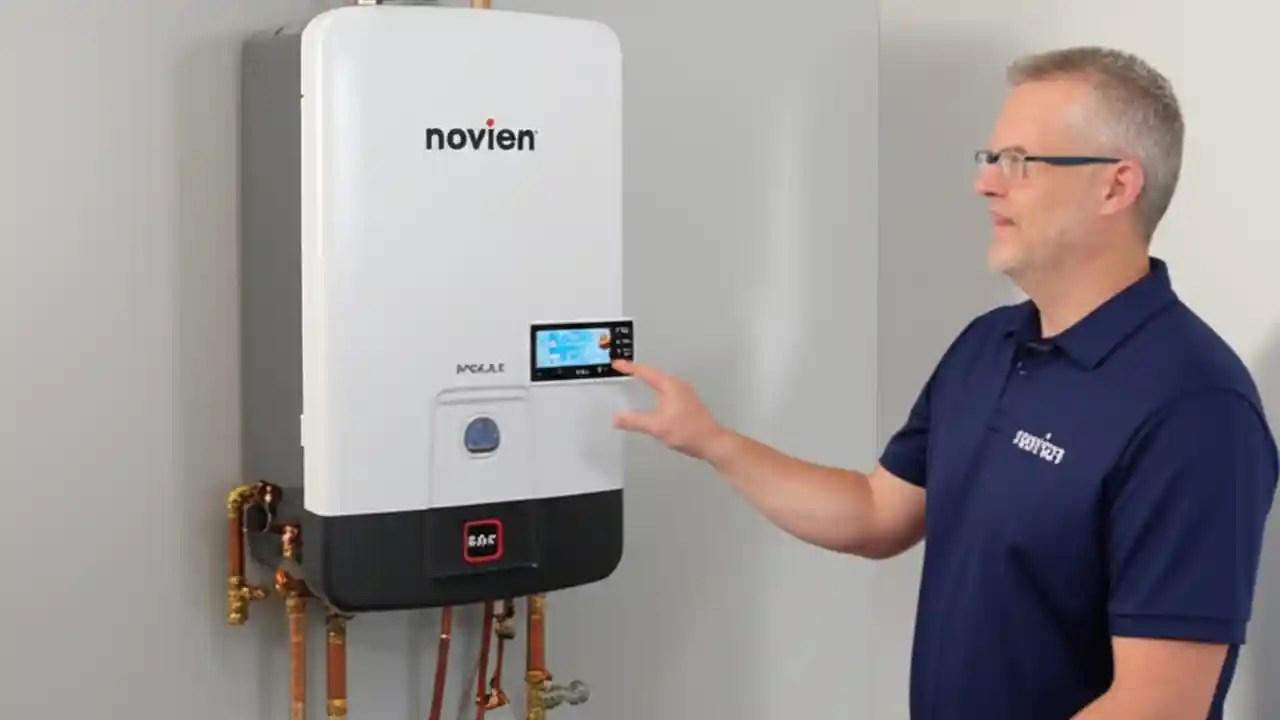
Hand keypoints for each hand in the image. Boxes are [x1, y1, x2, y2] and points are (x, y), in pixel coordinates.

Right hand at [611, 359, 731, 460]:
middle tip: (626, 368)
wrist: (711, 442)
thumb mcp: (656, 426)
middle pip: (653, 374)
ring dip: (648, 380)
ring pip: (661, 382)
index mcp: (670, 385)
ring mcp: (685, 393)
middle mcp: (679, 386)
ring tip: (638, 378)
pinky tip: (655, 398)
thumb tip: (618, 418)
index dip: (629, 367)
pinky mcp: (688, 402)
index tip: (618, 364)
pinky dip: (657, 390)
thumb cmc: (691, 431)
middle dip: (638, 371)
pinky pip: (667, 390)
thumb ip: (634, 421)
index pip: (645, 371)